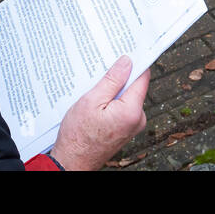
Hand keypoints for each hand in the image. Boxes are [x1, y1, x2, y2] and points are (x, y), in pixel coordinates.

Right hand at [49, 55, 149, 170]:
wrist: (72, 162)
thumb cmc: (78, 136)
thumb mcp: (91, 101)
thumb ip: (112, 80)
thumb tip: (127, 61)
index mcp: (132, 111)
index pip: (142, 77)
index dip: (133, 62)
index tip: (124, 51)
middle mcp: (138, 119)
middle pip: (134, 86)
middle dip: (119, 77)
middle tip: (101, 71)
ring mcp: (133, 125)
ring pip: (127, 97)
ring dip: (113, 90)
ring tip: (94, 91)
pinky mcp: (126, 129)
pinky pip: (123, 107)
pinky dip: (111, 102)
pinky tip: (96, 104)